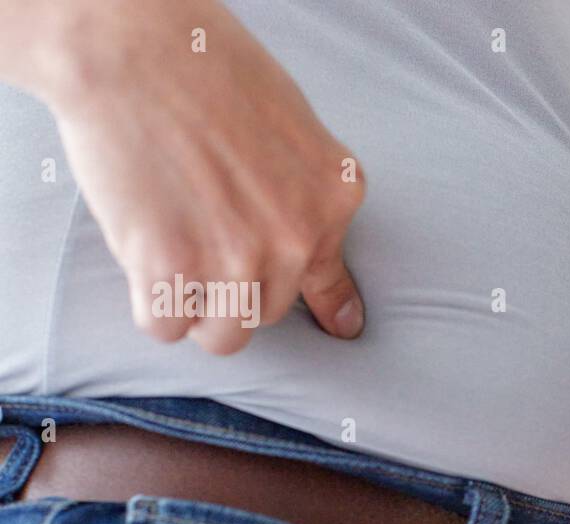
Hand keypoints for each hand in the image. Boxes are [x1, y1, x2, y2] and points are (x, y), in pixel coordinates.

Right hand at [35, 0, 365, 354]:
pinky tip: (144, 255)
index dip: (317, 300)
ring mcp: (237, 258)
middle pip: (270, 310)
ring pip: (224, 336)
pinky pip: (164, 327)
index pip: (328, 282)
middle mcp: (296, 238)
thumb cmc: (207, 71)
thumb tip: (340, 308)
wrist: (133, 45)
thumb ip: (313, 207)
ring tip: (175, 255)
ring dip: (196, 310)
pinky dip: (149, 304)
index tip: (340, 329)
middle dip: (236, 286)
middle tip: (200, 234)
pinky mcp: (173, 269)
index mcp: (333, 201)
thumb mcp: (295, 133)